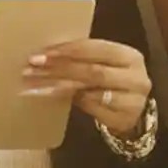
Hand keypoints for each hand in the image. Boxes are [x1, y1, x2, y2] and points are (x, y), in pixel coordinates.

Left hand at [21, 38, 151, 136]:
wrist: (133, 110)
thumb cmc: (112, 80)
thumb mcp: (104, 64)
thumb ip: (82, 57)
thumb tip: (44, 53)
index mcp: (129, 55)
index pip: (95, 48)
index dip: (67, 49)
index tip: (42, 53)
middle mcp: (136, 77)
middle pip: (92, 71)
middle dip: (59, 69)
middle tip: (32, 69)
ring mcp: (133, 101)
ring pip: (90, 91)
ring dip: (58, 87)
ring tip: (34, 85)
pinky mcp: (124, 119)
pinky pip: (92, 109)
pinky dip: (70, 101)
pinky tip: (51, 97)